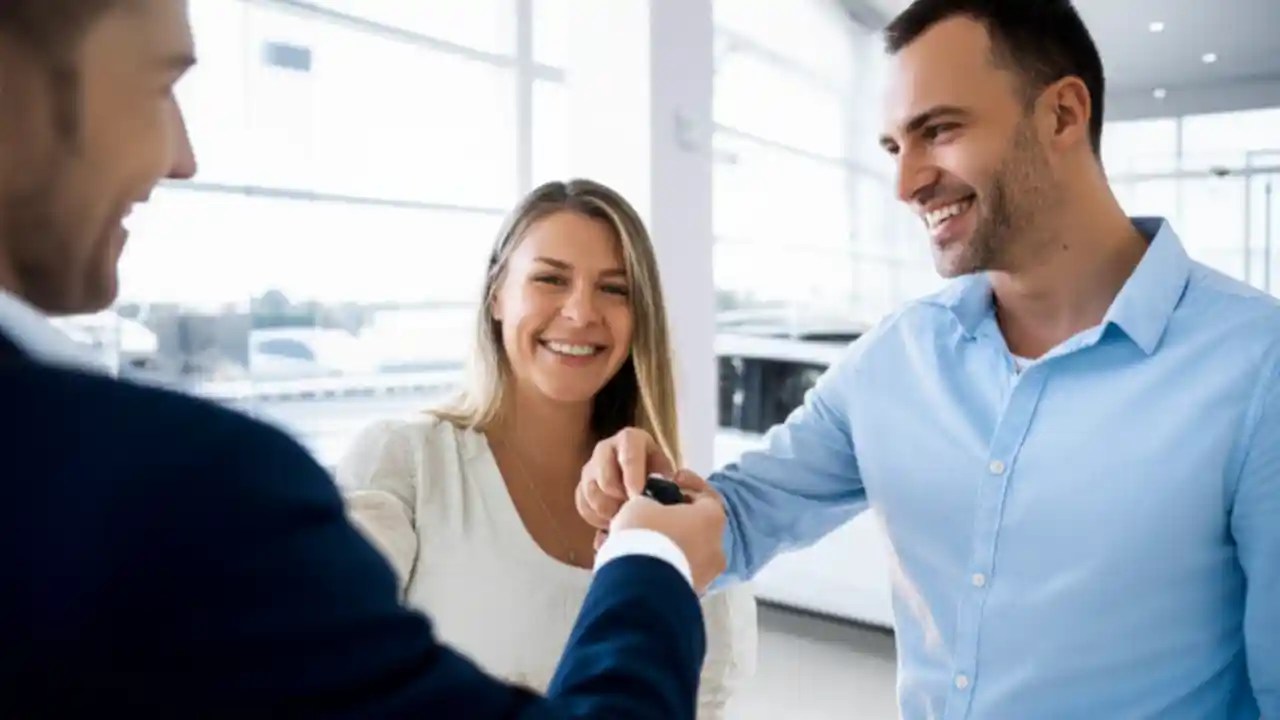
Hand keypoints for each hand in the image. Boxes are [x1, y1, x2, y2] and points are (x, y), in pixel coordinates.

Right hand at [576, 428, 674, 529]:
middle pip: (605, 479)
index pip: (629, 454)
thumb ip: (669, 477)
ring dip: (609, 511)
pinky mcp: (581, 487)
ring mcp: (590, 468)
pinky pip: (583, 505)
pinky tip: (612, 520)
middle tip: (634, 512)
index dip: (633, 476)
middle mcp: (605, 449)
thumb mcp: (666, 469)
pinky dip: (597, 518)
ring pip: (592, 494)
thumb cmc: (657, 473)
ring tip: (626, 517)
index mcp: (630, 439)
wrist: (641, 479)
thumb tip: (668, 485)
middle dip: (620, 500)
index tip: (638, 495)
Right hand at [608, 475, 726, 593]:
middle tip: (645, 520)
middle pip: (694, 528)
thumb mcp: (640, 504)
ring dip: (662, 547)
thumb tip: (649, 507)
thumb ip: (649, 501)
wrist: (640, 585)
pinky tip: (633, 564)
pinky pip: (674, 575)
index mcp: (712, 518)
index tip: (666, 486)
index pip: (705, 496)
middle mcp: (716, 547)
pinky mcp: (690, 597)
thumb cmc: (645, 533)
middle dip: (670, 523)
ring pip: (683, 554)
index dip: (684, 488)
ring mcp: (706, 576)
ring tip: (632, 545)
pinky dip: (658, 569)